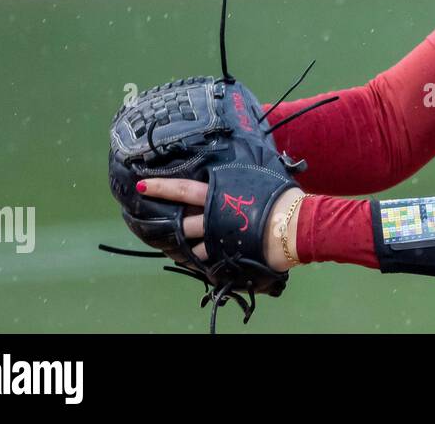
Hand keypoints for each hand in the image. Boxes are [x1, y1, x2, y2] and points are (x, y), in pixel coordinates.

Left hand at [137, 178, 305, 271]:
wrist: (293, 225)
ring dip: (188, 250)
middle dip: (174, 228)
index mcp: (217, 194)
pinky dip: (206, 262)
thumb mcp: (259, 177)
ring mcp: (217, 238)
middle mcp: (212, 216)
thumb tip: (236, 172)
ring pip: (192, 248)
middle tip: (166, 230)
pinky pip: (209, 262)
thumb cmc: (281, 197)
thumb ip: (241, 178)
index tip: (141, 186)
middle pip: (182, 225)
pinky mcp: (226, 255)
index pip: (182, 190)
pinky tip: (208, 262)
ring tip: (186, 252)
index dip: (161, 188)